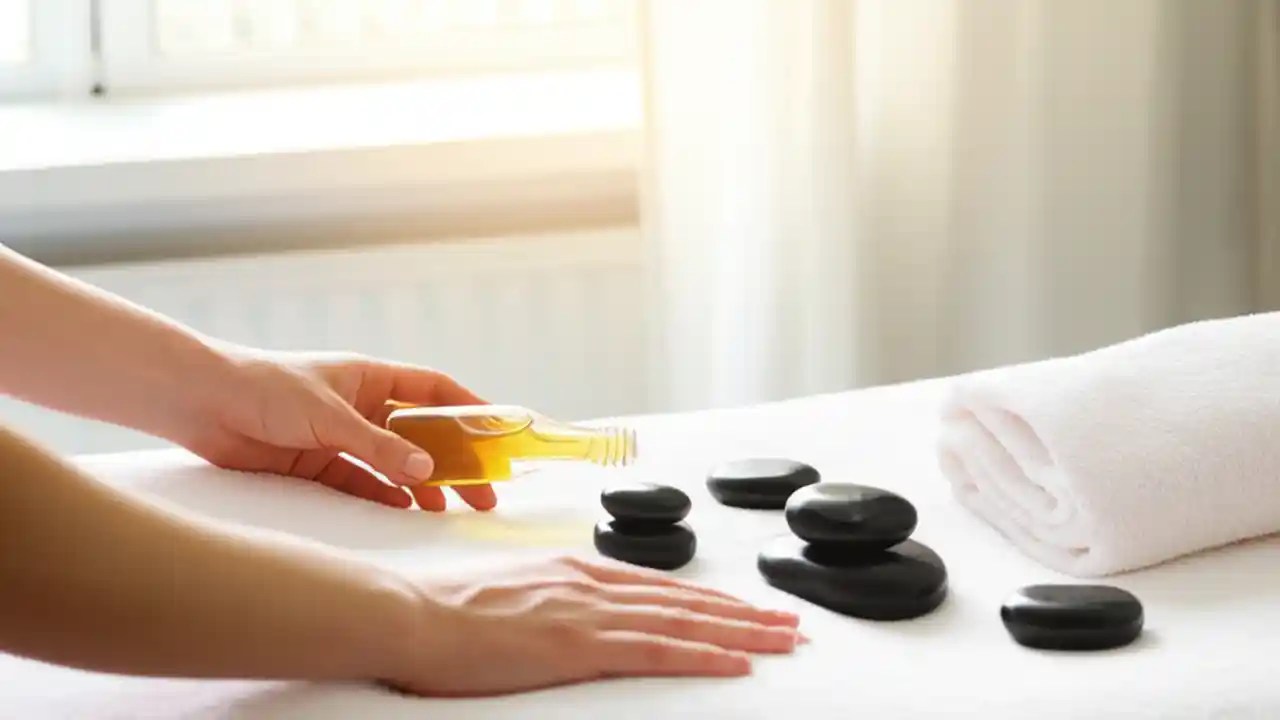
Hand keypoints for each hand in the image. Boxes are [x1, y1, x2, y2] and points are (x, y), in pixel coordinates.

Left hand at [179, 345, 493, 511]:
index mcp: (370, 377)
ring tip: (449, 509)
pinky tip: (406, 512)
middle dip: (453, 459)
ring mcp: (341, 437)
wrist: (201, 403)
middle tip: (481, 489)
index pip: (433, 390)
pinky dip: (384, 498)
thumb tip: (426, 470)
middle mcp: (362, 406)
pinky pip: (362, 485)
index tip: (497, 432)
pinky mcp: (318, 465)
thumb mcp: (329, 417)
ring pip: (394, 463)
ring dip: (422, 484)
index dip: (468, 408)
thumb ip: (378, 446)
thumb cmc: (266, 388)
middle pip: (420, 433)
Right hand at [386, 555, 802, 696]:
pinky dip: (701, 654)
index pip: (661, 586)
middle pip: (684, 599)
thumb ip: (554, 601)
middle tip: (787, 623)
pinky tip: (735, 661)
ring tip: (781, 639)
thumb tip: (574, 618)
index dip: (709, 599)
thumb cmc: (448, 610)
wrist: (411, 614)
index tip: (745, 608)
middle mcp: (591, 582)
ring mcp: (587, 610)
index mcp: (576, 570)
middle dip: (742, 612)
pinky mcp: (577, 642)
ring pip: (683, 620)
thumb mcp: (514, 594)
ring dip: (739, 631)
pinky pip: (655, 649)